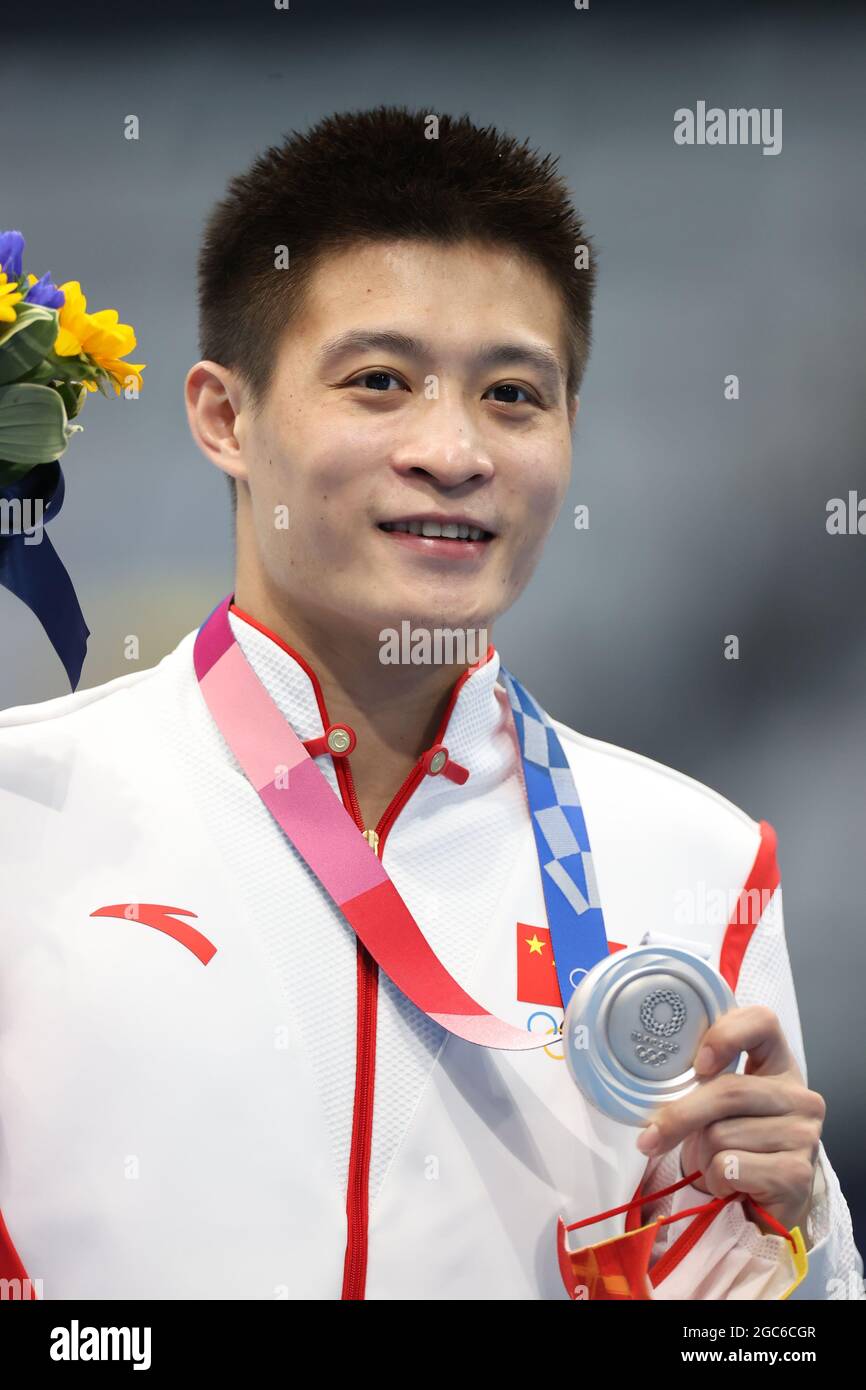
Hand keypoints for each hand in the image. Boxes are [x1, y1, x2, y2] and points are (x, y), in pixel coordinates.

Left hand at [636, 1005, 824, 1231]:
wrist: (764, 1204)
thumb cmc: (737, 1147)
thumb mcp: (721, 1109)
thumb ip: (704, 1088)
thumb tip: (655, 1102)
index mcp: (779, 1066)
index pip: (762, 1022)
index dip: (725, 1036)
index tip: (697, 1065)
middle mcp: (799, 1096)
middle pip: (729, 1090)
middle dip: (680, 1117)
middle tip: (650, 1138)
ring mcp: (804, 1135)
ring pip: (722, 1134)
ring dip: (704, 1155)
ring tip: (719, 1164)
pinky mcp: (797, 1173)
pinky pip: (730, 1166)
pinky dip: (717, 1179)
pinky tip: (732, 1185)